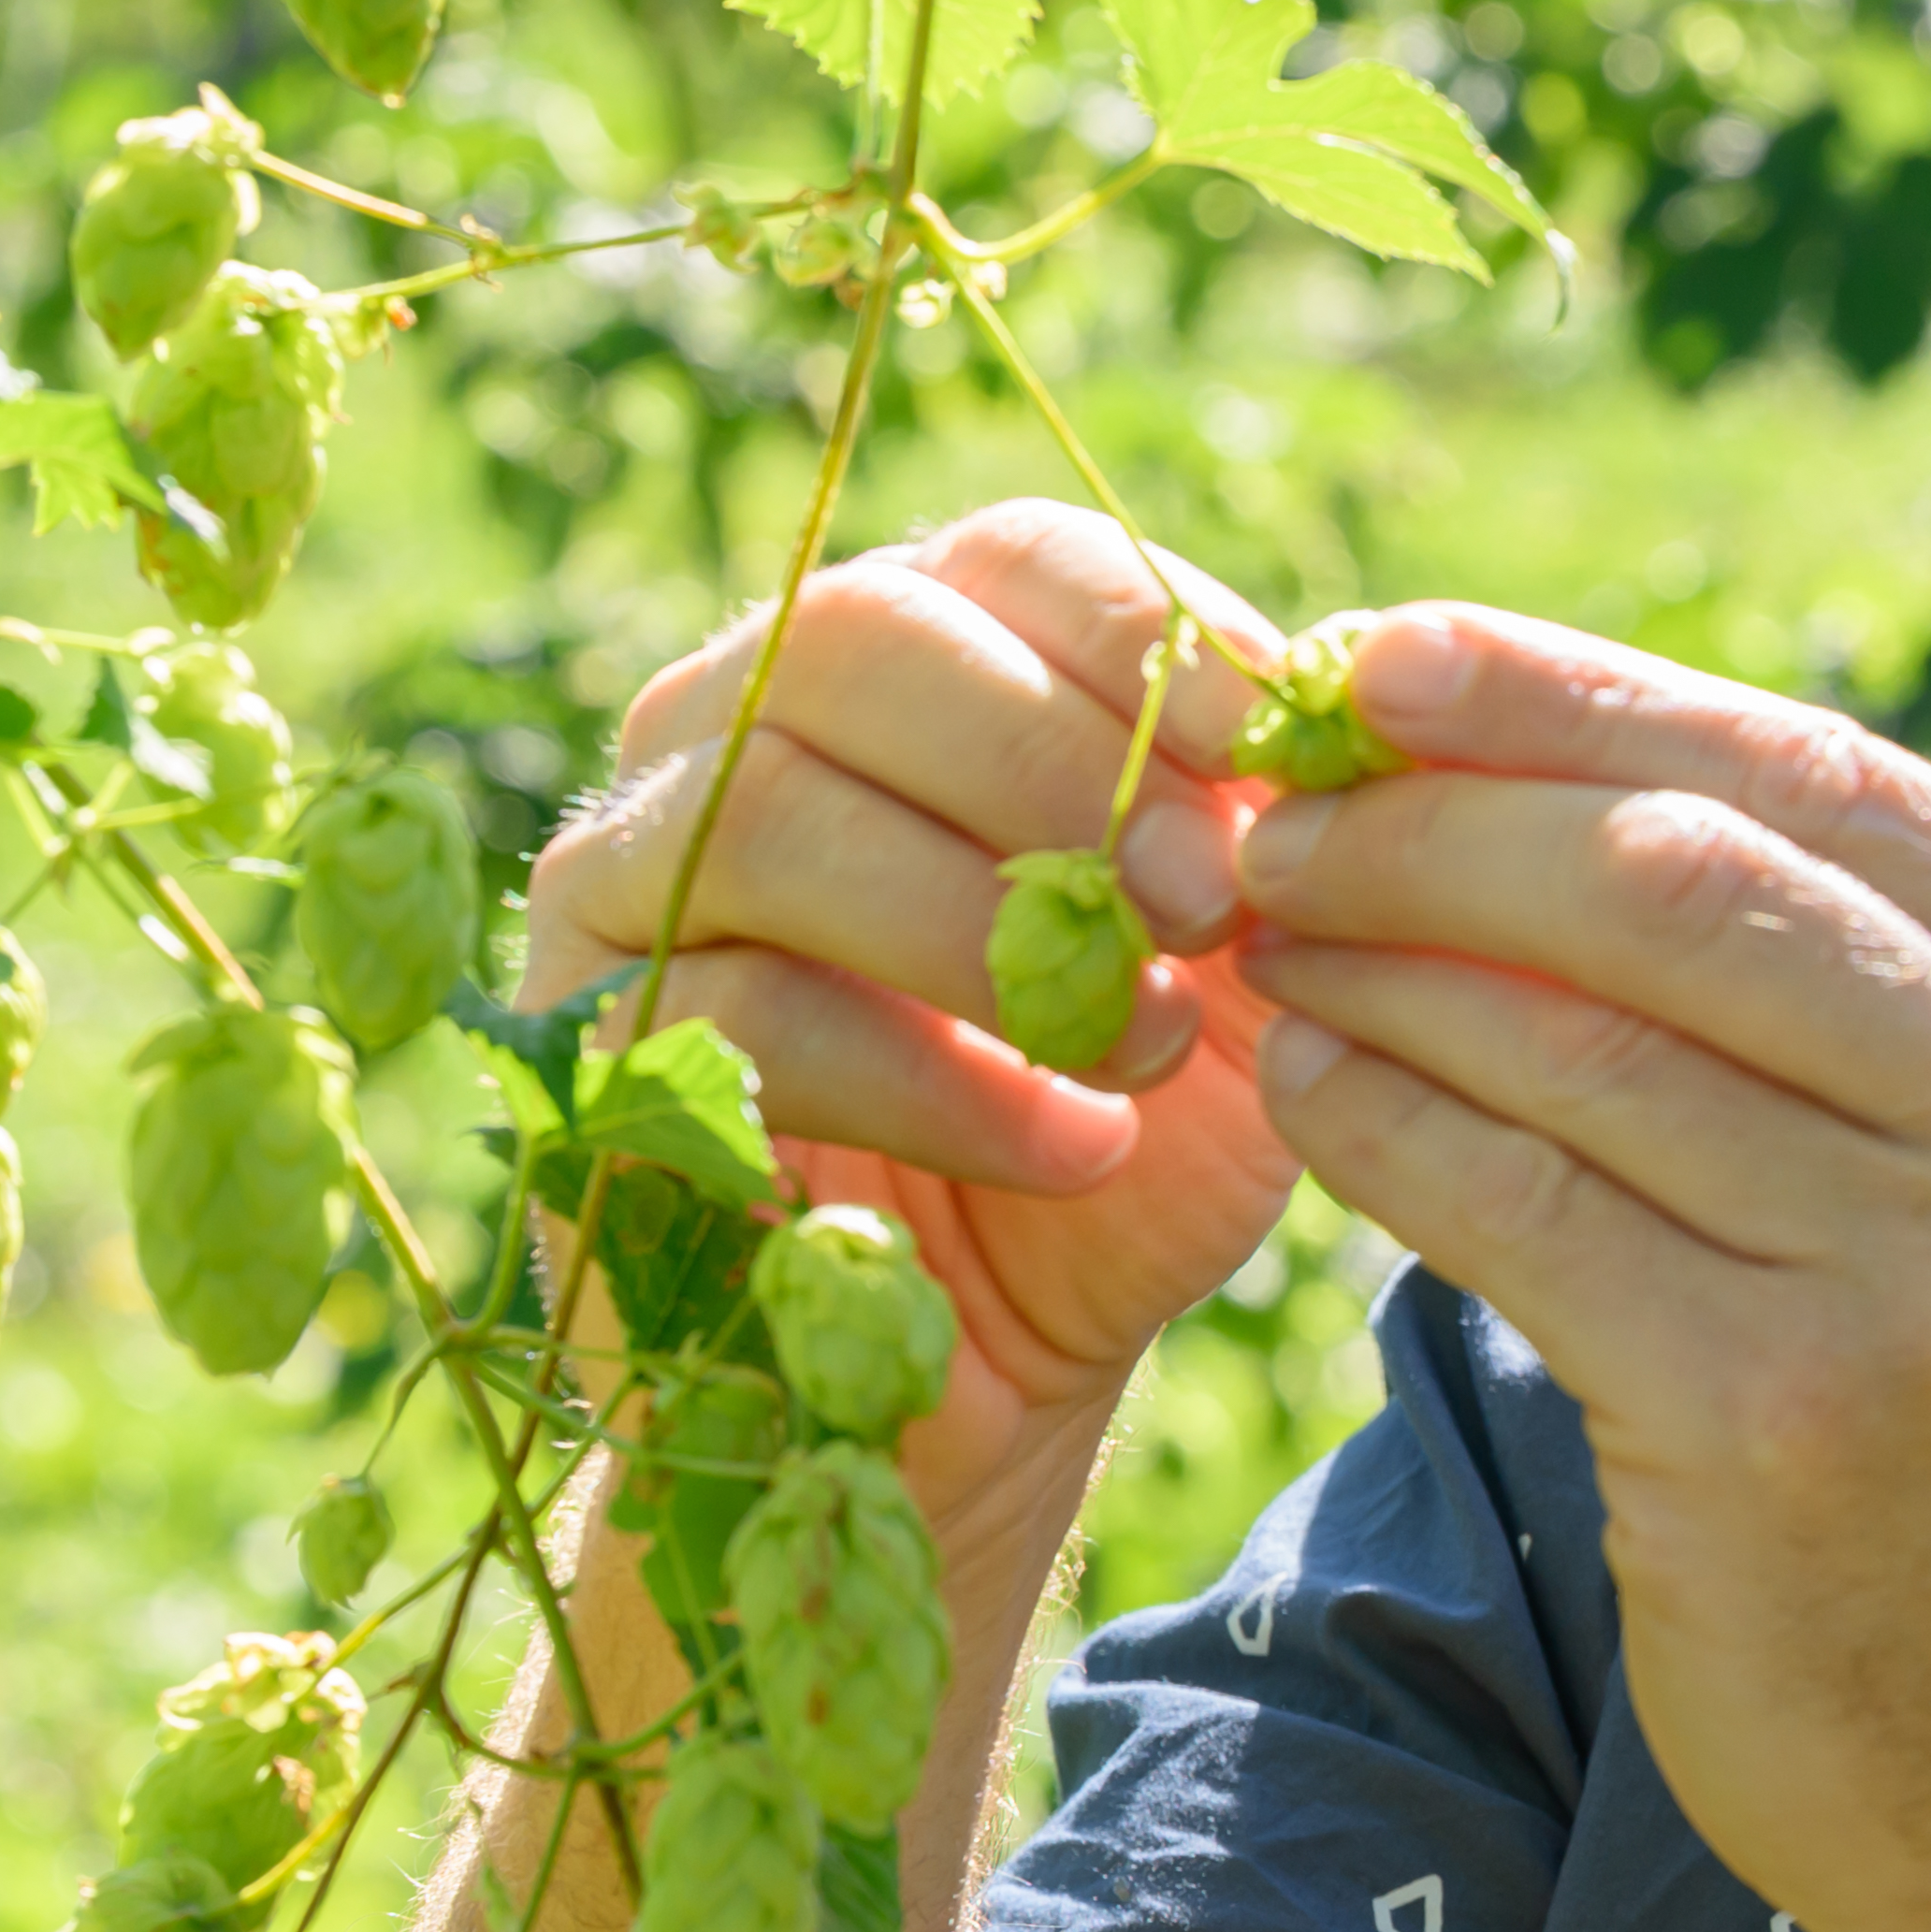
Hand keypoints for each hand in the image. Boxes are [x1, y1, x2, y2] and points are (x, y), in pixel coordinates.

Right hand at [523, 500, 1309, 1551]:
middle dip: (1062, 767)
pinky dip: (935, 1082)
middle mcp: (730, 729)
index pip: (1003, 552)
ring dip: (991, 924)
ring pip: (769, 812)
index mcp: (904, 668)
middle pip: (860, 637)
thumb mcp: (1236, 982)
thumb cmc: (1116, 1141)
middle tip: (1209, 904)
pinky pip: (731, 1015)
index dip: (1148, 631)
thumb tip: (1344, 694)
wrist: (987, 1379)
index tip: (1285, 750)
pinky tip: (1074, 1150)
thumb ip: (1267, 834)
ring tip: (1150, 1043)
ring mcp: (627, 882)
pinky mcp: (587, 1053)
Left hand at [1213, 611, 1930, 1931]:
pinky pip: (1519, 1211)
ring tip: (1253, 924)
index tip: (1380, 651)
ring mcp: (1930, 1288)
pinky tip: (1301, 1080)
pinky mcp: (1777, 1431)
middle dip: (1441, 812)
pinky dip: (1382, 1122)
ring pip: (1577, 1039)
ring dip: (1377, 958)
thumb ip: (1873, 988)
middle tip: (1266, 796)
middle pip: (1682, 878)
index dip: (1569, 695)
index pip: (1814, 780)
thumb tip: (1542, 763)